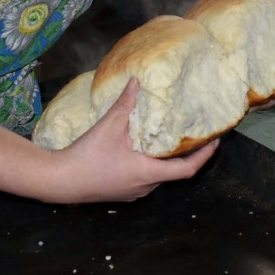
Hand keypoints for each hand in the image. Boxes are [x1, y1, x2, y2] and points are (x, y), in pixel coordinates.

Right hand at [56, 78, 218, 202]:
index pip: (187, 169)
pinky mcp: (122, 192)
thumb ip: (126, 104)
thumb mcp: (109, 126)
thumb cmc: (87, 157)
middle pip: (173, 171)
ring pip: (158, 175)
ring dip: (165, 159)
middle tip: (193, 133)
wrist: (59, 181)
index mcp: (148, 174)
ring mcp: (133, 192)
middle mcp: (145, 187)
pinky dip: (150, 163)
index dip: (204, 156)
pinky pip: (144, 178)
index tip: (215, 141)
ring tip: (171, 137)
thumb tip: (137, 81)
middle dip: (185, 153)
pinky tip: (143, 148)